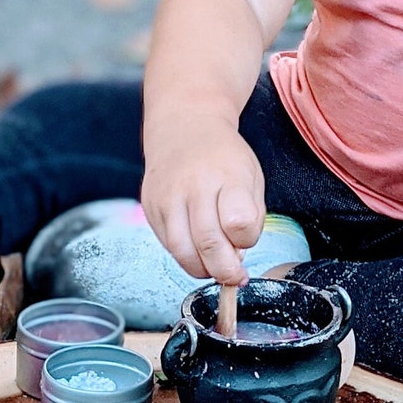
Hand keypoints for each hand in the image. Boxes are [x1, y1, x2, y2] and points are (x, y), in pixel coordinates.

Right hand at [140, 114, 264, 285]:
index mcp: (228, 176)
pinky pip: (167, 244)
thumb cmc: (224, 157)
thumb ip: (251, 217)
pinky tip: (196, 250)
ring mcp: (168, 197)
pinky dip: (184, 255)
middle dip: (225, 270)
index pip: (239, 222)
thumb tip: (236, 255)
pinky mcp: (150, 207)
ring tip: (215, 267)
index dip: (247, 240)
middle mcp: (194, 186)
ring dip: (202, 269)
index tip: (247, 239)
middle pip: (209, 243)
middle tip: (236, 277)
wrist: (184, 126)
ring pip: (182, 251)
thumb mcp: (251, 177)